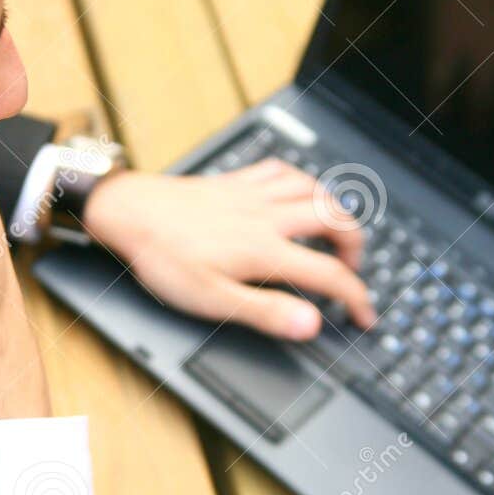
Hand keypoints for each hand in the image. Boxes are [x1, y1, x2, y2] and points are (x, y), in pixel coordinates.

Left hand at [79, 160, 375, 340]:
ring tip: (337, 233)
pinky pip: (282, 170)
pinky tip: (300, 192)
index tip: (364, 315)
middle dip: (355, 246)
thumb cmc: (163, 257)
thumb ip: (266, 312)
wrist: (129, 212)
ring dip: (335, 211)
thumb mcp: (212, 300)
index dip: (356, 297)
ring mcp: (252, 194)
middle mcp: (267, 216)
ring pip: (315, 190)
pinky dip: (302, 181)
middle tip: (352, 270)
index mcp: (265, 250)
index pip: (329, 274)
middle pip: (334, 221)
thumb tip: (311, 324)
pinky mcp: (236, 181)